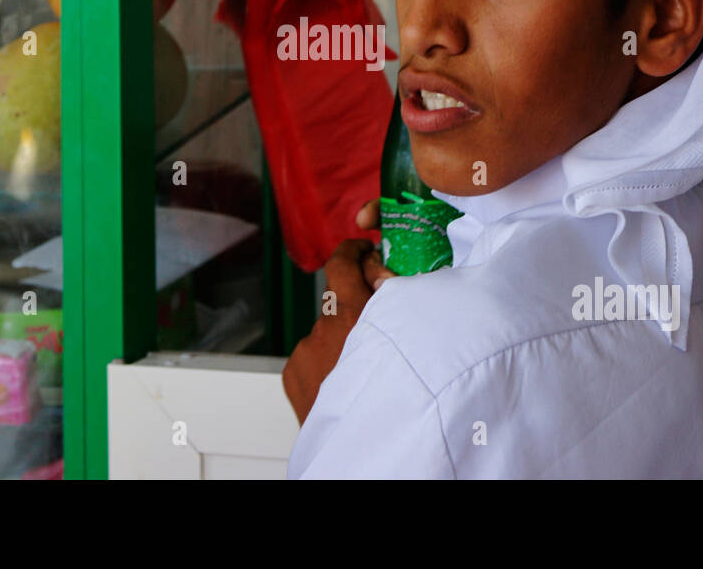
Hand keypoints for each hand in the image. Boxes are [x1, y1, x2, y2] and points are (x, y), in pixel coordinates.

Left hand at [282, 199, 397, 423]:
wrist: (362, 454)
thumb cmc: (393, 400)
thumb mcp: (410, 342)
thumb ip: (394, 301)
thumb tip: (383, 278)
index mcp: (355, 317)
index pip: (342, 264)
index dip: (352, 251)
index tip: (360, 249)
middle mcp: (324, 329)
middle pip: (339, 301)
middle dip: (356, 307)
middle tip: (376, 324)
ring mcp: (305, 351)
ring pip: (326, 332)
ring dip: (342, 339)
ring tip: (362, 369)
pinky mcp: (293, 372)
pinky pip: (311, 355)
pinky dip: (325, 362)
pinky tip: (341, 382)